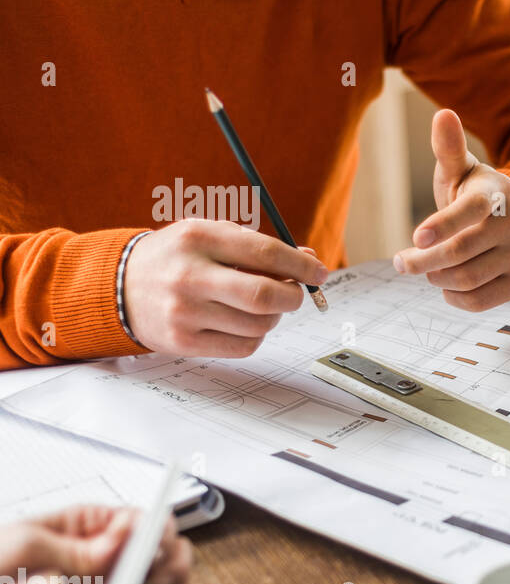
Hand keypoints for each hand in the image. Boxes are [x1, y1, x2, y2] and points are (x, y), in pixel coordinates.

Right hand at [125, 219, 327, 357]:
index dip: (300, 267)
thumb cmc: (178, 257)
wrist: (118, 286)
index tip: (318, 273)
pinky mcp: (183, 343)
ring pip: (259, 325)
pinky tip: (239, 322)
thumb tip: (309, 262)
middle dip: (293, 298)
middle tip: (296, 295)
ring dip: (273, 317)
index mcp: (199, 237)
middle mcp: (189, 275)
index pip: (265, 253)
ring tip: (259, 306)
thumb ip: (258, 247)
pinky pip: (244, 347)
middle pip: (263, 296)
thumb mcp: (211, 236)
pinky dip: (255, 336)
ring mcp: (184, 312)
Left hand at [393, 109, 509, 311]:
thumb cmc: (474, 195)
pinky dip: (455, 298)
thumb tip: (443, 115)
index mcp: (498, 193)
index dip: (442, 225)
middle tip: (402, 262)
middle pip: (461, 253)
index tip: (415, 238)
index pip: (471, 211)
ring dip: (436, 279)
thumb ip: (449, 148)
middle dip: (423, 261)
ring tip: (426, 270)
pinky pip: (480, 301)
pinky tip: (446, 285)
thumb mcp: (460, 170)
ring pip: (468, 279)